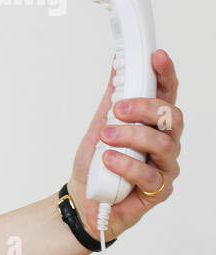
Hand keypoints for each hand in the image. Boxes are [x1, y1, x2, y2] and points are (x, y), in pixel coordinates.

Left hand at [67, 49, 180, 241]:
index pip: (167, 94)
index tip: (156, 56)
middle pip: (172, 117)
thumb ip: (113, 98)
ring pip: (163, 144)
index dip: (165, 74)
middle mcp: (165, 142)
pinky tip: (108, 160)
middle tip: (117, 110)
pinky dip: (126, 165)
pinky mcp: (159, 190)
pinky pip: (150, 175)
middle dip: (145, 108)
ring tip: (106, 138)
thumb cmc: (96, 162)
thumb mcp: (100, 124)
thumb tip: (117, 65)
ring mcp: (165, 166)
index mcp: (153, 123)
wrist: (83, 198)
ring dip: (132, 137)